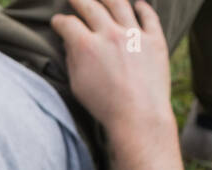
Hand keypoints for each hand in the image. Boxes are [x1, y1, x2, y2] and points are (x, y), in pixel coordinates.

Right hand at [51, 0, 172, 132]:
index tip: (57, 21)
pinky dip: (142, 7)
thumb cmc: (104, 105)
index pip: (68, 24)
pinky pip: (149, 16)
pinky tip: (138, 4)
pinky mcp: (155, 40)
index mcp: (86, 46)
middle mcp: (110, 34)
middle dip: (79, 0)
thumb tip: (71, 43)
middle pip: (91, 6)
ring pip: (120, 3)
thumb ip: (73, 59)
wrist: (138, 115)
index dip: (60, 21)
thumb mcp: (78, 85)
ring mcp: (134, 35)